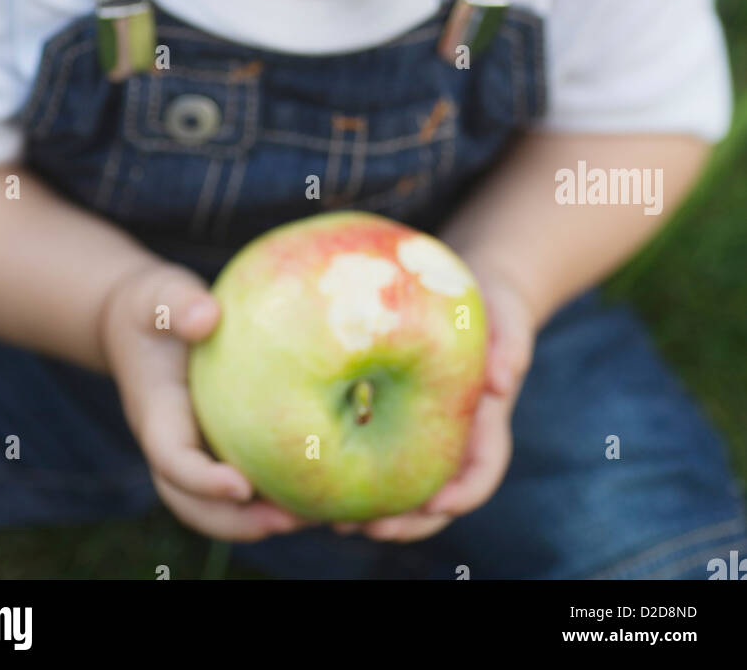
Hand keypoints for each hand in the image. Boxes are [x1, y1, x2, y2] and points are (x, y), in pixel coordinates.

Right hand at [98, 261, 315, 541]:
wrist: (145, 323)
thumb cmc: (156, 307)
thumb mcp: (160, 295)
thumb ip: (177, 302)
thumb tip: (206, 315)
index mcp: (158, 413)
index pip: (171, 458)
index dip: (201, 480)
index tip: (241, 485)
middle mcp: (178, 443)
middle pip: (193, 503)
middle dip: (237, 521)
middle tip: (289, 520)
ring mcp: (199, 451)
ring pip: (220, 506)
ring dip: (262, 520)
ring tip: (316, 518)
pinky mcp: (225, 446)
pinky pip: (248, 482)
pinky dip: (279, 496)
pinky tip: (326, 493)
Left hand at [331, 258, 536, 541]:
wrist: (474, 294)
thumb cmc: (494, 305)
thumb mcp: (507, 317)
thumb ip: (509, 347)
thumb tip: (499, 382)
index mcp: (484, 426)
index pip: (479, 476)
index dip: (461, 497)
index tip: (436, 505)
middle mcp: (451, 440)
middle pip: (434, 499)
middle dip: (405, 522)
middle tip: (371, 529)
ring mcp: (421, 433)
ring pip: (399, 487)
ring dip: (371, 511)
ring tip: (333, 522)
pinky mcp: (390, 415)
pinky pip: (371, 452)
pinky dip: (348, 472)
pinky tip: (315, 479)